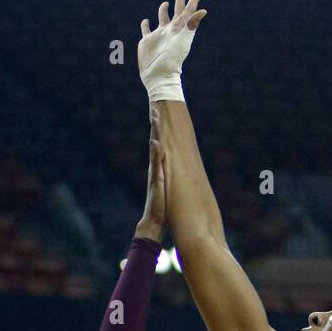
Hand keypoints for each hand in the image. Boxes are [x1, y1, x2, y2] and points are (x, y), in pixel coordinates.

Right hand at [135, 108, 166, 242]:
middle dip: (155, 126)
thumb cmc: (163, 207)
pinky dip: (155, 151)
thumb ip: (170, 180)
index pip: (159, 146)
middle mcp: (156, 168)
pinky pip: (156, 163)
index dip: (159, 132)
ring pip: (155, 148)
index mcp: (159, 168)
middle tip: (154, 109)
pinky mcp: (156, 179)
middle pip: (155, 142)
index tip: (159, 117)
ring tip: (154, 118)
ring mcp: (155, 172)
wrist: (155, 221)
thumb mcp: (169, 189)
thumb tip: (177, 174)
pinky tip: (155, 140)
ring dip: (154, 133)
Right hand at [138, 0, 206, 102]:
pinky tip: (145, 21)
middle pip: (176, 14)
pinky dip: (145, 24)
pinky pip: (145, 30)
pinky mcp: (147, 41)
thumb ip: (191, 24)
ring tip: (165, 4)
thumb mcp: (184, 39)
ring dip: (163, 11)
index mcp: (179, 29)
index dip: (193, 3)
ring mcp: (158, 36)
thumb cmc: (173, 58)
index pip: (188, 13)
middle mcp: (170, 31)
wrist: (160, 74)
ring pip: (161, 20)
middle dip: (179, 4)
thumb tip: (203, 10)